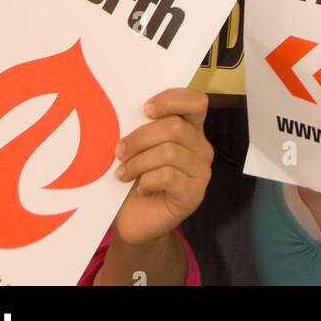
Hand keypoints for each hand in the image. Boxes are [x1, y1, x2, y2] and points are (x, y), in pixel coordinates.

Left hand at [111, 89, 211, 247]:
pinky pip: (168, 176)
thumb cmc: (135, 179)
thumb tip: (129, 111)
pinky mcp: (194, 195)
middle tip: (119, 151)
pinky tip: (140, 188)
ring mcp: (201, 172)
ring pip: (169, 152)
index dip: (171, 99)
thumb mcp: (140, 148)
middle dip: (140, 137)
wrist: (135, 221)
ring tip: (123, 173)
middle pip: (175, 127)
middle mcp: (201, 148)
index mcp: (191, 129)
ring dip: (138, 162)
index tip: (145, 109)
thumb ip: (144, 127)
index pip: (196, 101)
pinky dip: (147, 180)